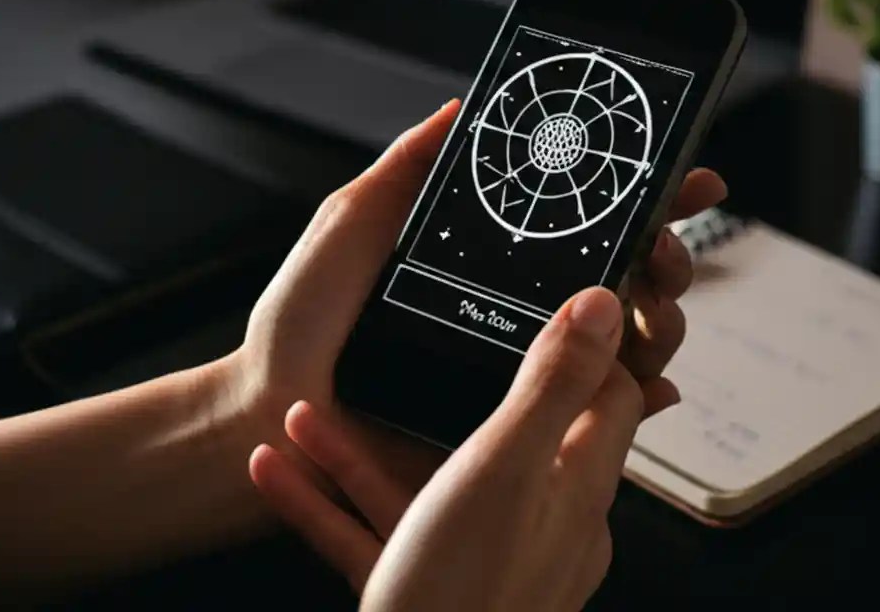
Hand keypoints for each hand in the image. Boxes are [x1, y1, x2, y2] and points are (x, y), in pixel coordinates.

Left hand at [232, 99, 724, 484]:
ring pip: (623, 344)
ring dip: (662, 325)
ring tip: (657, 317)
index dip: (644, 197)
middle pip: (621, 278)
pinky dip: (638, 401)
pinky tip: (654, 389)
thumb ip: (406, 167)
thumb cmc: (300, 322)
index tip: (687, 178)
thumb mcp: (350, 222)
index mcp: (485, 257)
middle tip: (667, 255)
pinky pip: (593, 415)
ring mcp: (520, 368)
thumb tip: (460, 107)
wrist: (274, 407)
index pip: (581, 218)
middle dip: (668, 260)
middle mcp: (514, 308)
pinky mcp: (512, 423)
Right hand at [249, 284, 643, 610]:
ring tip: (307, 409)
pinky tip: (274, 473)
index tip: (546, 297)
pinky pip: (374, 536)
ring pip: (418, 486)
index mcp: (571, 492)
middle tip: (410, 341)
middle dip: (439, 390)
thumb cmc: (464, 598)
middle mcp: (534, 528)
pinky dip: (329, 503)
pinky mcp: (423, 596)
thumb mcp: (505, 470)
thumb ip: (548, 386)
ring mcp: (477, 566)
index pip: (605, 400)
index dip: (584, 345)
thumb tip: (598, 305)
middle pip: (496, 438)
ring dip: (359, 448)